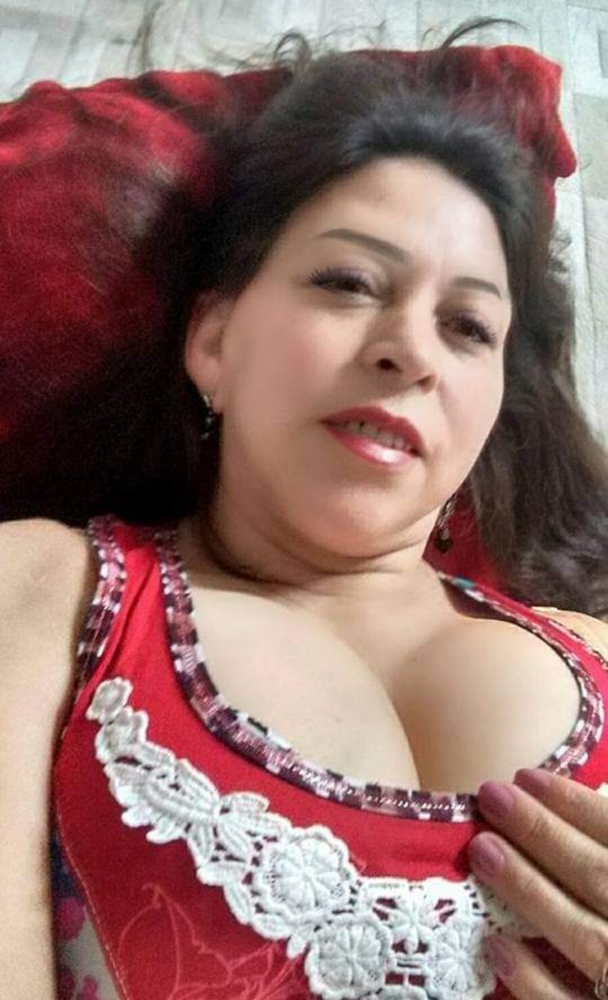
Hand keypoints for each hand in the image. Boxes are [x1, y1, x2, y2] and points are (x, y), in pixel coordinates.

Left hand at [467, 769, 607, 998]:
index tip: (525, 776)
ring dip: (532, 892)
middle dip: (545, 835)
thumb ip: (604, 846)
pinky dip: (535, 980)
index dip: (576, 806)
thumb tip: (577, 802)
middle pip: (599, 878)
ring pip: (588, 939)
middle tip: (492, 796)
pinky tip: (497, 945)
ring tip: (483, 850)